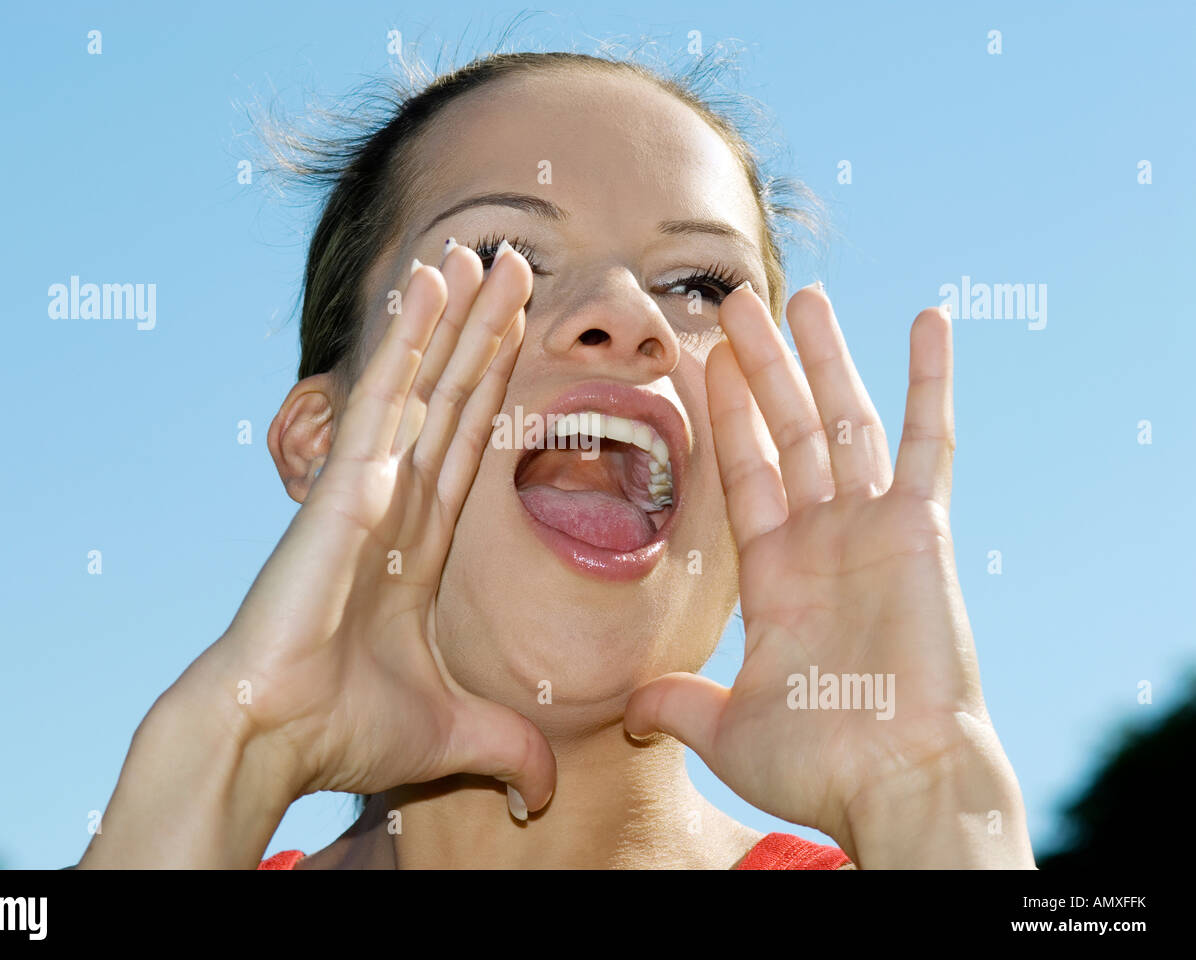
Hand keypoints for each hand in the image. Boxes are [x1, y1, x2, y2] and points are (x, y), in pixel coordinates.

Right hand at [205, 240, 555, 816]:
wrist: (276, 738)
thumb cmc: (344, 731)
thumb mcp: (453, 733)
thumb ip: (507, 747)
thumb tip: (542, 796)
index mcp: (421, 543)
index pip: (474, 445)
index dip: (500, 387)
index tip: (525, 333)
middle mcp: (396, 500)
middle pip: (457, 397)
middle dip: (487, 331)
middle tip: (517, 264)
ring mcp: (370, 485)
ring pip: (424, 382)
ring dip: (457, 316)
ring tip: (484, 251)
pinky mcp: (345, 484)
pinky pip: (386, 398)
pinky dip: (409, 339)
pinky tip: (432, 282)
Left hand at [624, 283, 1030, 863]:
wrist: (896, 786)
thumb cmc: (821, 765)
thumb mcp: (726, 729)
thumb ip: (675, 704)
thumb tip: (625, 710)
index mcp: (774, 574)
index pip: (741, 471)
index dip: (722, 415)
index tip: (700, 360)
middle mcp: (821, 539)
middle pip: (785, 430)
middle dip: (761, 367)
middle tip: (734, 302)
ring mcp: (872, 528)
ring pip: (843, 421)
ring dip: (824, 357)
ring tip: (804, 295)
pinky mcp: (922, 530)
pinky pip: (930, 442)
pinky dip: (931, 381)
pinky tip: (928, 321)